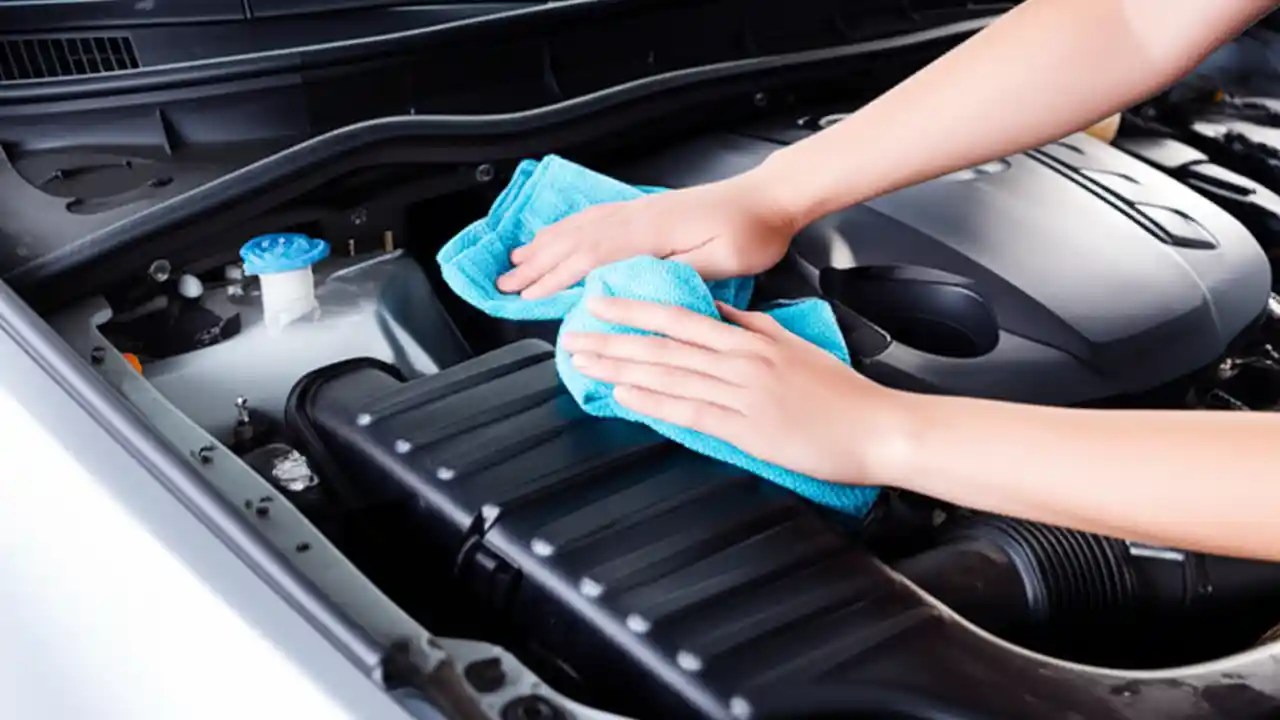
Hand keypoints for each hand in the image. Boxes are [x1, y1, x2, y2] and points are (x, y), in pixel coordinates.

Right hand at [496, 170, 798, 298]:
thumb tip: (635, 282)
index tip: (527, 297)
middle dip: (537, 264)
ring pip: (581, 226)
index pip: (591, 257)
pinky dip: (569, 228)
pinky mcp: (648, 210)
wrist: (770, 197)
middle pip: (575, 240)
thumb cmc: (753, 230)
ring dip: (546, 244)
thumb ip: (679, 271)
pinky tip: (559, 235)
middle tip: (505, 284)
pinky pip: (596, 217)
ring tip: (518, 260)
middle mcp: (638, 216)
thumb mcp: (723, 260)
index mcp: (652, 231)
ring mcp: (640, 210)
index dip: (555, 278)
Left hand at [561, 298, 916, 485]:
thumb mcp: (792, 345)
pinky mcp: (747, 430)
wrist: (876, 427)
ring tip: (586, 362)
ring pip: (670, 375)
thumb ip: (750, 327)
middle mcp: (740, 362)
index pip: (680, 318)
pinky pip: (691, 411)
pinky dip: (654, 401)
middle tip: (573, 335)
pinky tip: (625, 394)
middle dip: (614, 338)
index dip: (636, 309)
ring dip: (622, 367)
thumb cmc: (838, 392)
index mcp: (750, 341)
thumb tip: (716, 309)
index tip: (601, 303)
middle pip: (664, 345)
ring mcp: (742, 395)